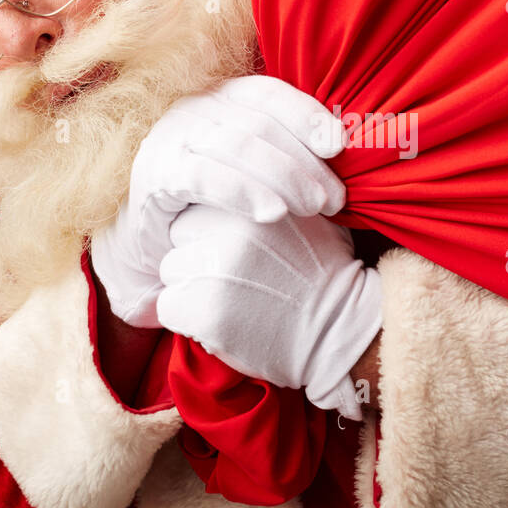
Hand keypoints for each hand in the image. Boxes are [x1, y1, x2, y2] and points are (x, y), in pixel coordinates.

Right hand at [90, 76, 347, 327]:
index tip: (340, 145)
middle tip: (335, 199)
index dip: (307, 115)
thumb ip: (291, 153)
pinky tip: (272, 213)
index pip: (270, 94)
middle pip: (260, 124)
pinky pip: (204, 177)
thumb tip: (347, 151)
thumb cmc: (216, 201)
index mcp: (225, 97)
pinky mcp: (155, 173)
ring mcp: (172, 137)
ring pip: (237, 146)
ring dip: (283, 177)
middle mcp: (197, 108)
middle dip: (305, 162)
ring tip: (314, 208)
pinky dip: (243, 192)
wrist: (152, 239)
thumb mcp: (254, 168)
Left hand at [157, 203, 381, 419]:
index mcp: (255, 195)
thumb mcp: (307, 213)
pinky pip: (168, 307)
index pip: (201, 203)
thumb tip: (232, 176)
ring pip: (171, 270)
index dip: (214, 229)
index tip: (239, 250)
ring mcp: (216, 267)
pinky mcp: (205, 309)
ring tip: (233, 299)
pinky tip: (224, 321)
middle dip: (198, 253)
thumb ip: (268, 192)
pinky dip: (187, 319)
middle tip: (235, 276)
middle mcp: (232, 226)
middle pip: (179, 233)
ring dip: (191, 285)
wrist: (340, 331)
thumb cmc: (324, 272)